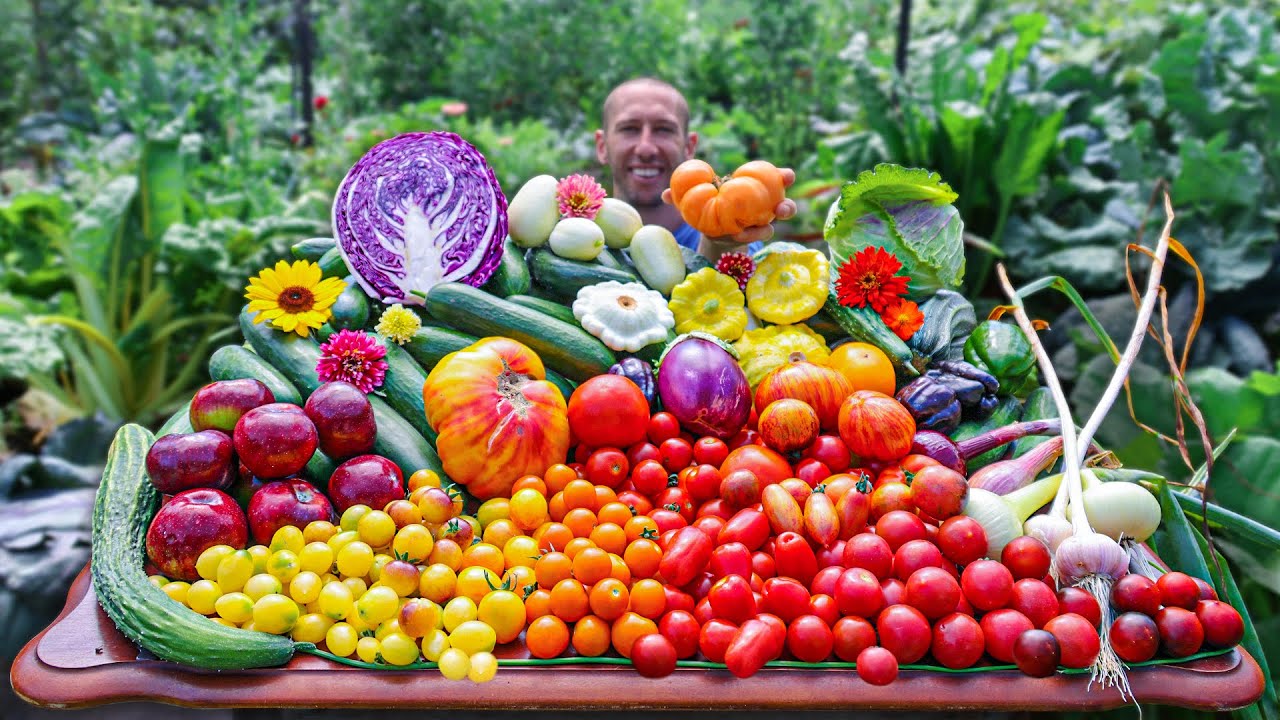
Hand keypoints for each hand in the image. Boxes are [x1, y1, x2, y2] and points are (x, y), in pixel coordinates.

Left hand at [661, 167, 797, 244]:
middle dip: (787, 204)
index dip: (783, 176)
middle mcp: (762, 204)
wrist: (711, 231)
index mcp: (753, 187)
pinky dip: (750, 235)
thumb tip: (664, 194)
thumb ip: (682, 195)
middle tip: (781, 207)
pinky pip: (757, 236)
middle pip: (783, 202)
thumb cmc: (708, 207)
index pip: (772, 178)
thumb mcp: (696, 199)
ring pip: (774, 223)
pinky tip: (738, 235)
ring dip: (770, 226)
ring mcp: (761, 221)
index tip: (787, 175)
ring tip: (763, 226)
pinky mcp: (754, 236)